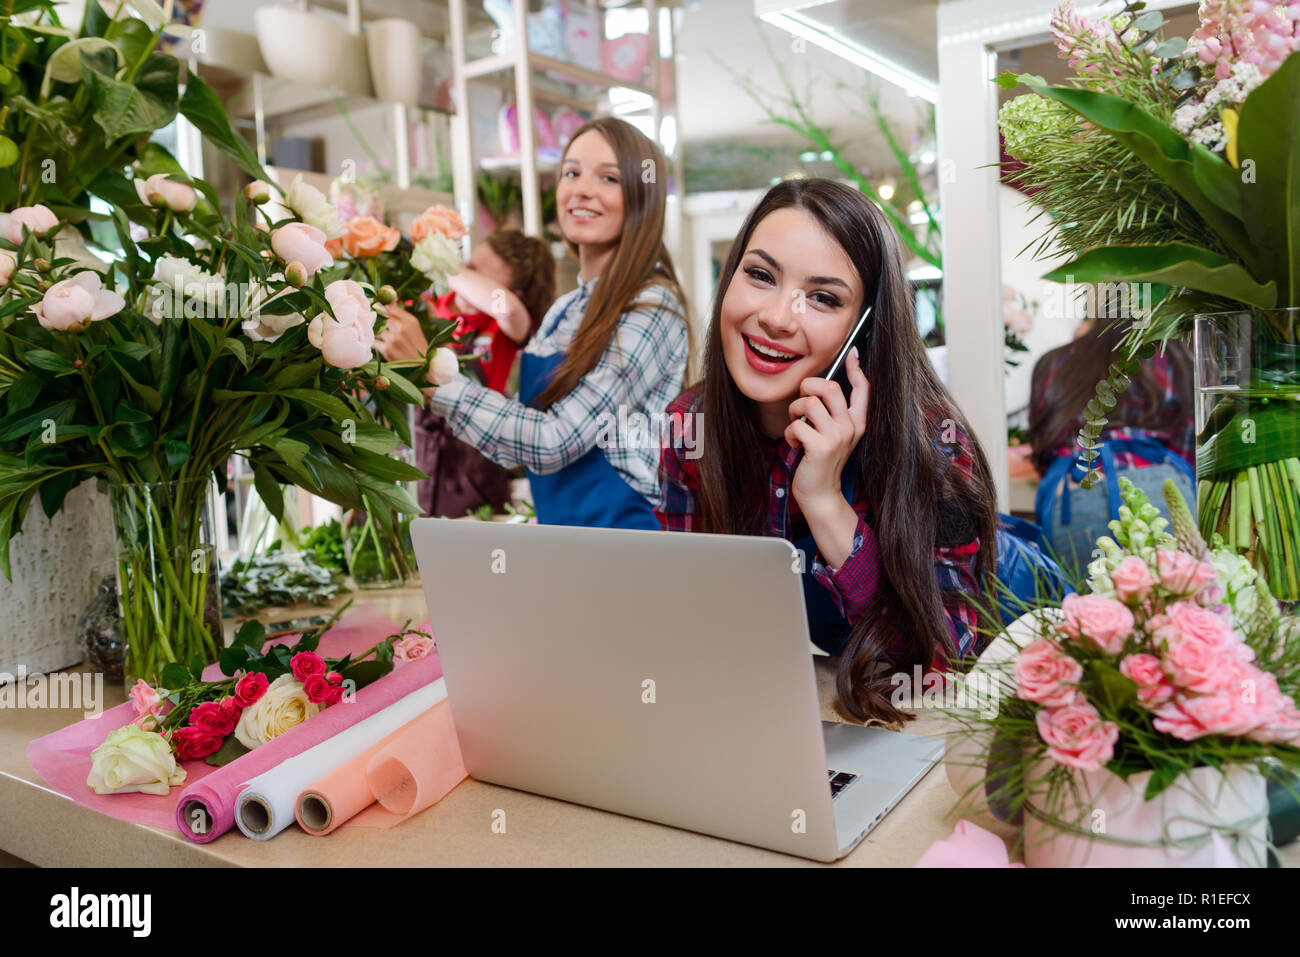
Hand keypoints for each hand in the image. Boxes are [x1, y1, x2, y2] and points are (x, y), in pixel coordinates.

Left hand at [374, 303, 428, 362]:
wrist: (422, 369)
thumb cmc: (417, 348)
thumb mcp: (414, 328)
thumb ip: (401, 315)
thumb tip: (387, 301)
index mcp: (411, 320)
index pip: (390, 307)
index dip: (382, 308)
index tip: (378, 310)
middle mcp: (403, 327)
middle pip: (381, 317)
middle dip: (379, 322)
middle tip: (379, 328)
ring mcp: (394, 338)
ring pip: (377, 330)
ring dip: (377, 335)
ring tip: (383, 341)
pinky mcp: (387, 349)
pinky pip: (374, 342)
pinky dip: (375, 344)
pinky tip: (380, 347)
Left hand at [784, 346, 869, 516]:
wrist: (820, 494)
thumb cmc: (821, 461)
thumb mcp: (834, 435)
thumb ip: (833, 413)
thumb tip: (821, 386)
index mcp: (857, 422)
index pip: (863, 389)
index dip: (857, 369)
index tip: (852, 354)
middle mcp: (850, 427)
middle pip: (830, 387)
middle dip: (808, 388)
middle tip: (802, 404)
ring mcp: (837, 437)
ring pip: (808, 403)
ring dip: (794, 412)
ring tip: (797, 427)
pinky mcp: (820, 447)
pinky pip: (796, 425)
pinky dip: (789, 433)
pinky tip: (796, 445)